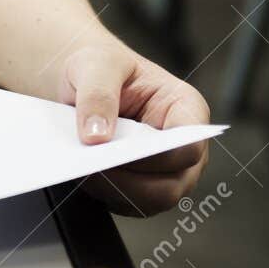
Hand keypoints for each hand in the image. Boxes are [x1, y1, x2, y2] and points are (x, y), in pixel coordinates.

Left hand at [60, 45, 209, 215]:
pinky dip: (104, 193)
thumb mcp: (97, 64)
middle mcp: (183, 147)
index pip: (187, 147)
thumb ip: (97, 94)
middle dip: (129, 181)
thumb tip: (96, 137)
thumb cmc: (101, 67)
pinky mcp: (141, 187)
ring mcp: (166, 172)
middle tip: (90, 166)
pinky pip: (127, 203)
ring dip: (113, 190)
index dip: (157, 157)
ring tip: (80, 168)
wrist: (84, 81)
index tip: (118, 152)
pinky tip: (81, 172)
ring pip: (149, 201)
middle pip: (171, 185)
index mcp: (187, 110)